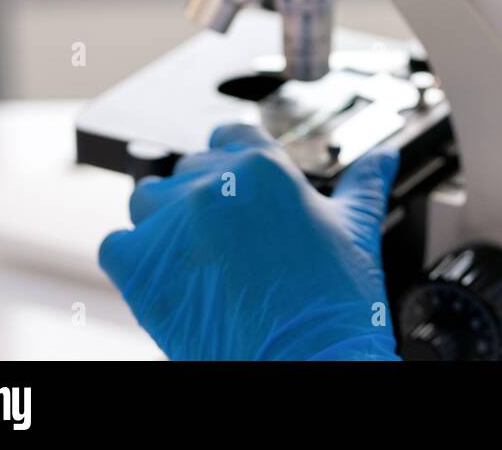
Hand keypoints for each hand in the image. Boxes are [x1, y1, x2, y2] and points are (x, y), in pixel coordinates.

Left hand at [99, 123, 400, 359]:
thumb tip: (384, 157)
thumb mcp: (356, 230)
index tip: (237, 182)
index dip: (234, 159)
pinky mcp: (140, 265)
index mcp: (264, 169)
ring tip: (197, 255)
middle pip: (188, 169)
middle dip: (204, 195)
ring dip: (164, 220)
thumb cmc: (333, 304)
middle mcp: (213, 186)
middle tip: (229, 237)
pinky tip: (168, 278)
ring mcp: (171, 225)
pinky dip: (135, 258)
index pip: (230, 136)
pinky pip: (118, 244)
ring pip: (147, 199)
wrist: (306, 365)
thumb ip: (365, 183)